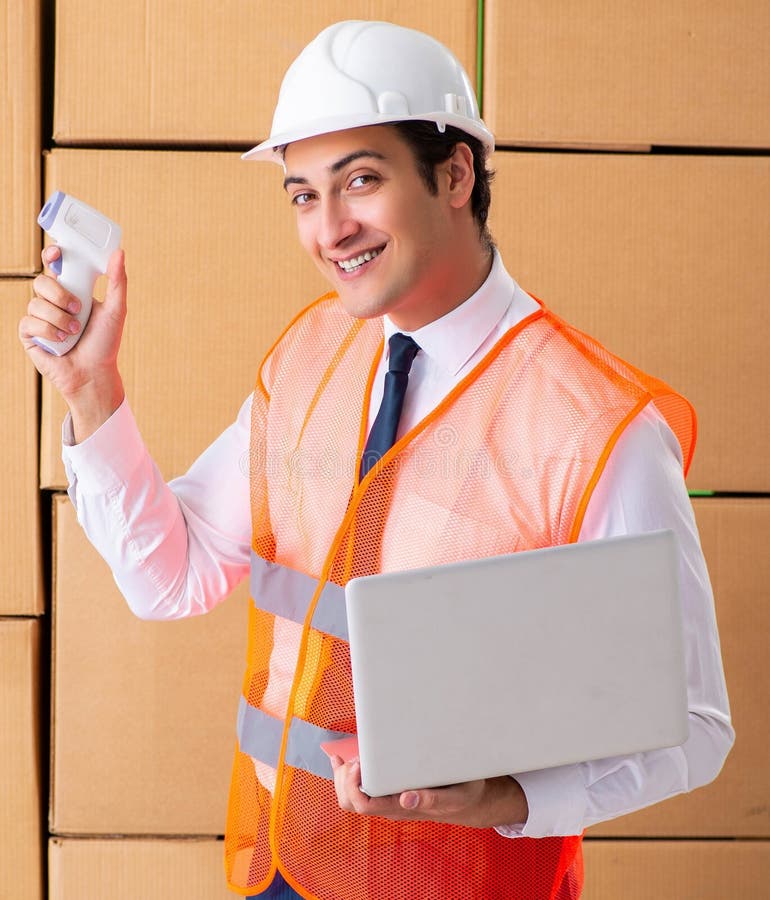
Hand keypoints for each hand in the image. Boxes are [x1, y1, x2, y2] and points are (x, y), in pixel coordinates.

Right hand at [19, 245, 126, 440]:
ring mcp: (40, 317)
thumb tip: (119, 253)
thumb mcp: (116, 310)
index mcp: (71, 291)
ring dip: (59, 319)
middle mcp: (53, 301)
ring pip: (36, 302)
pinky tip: (61, 342)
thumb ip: (117, 281)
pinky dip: (48, 331)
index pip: (56, 266)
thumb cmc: (105, 343)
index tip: (58, 253)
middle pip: (42, 281)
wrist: (94, 373)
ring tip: (74, 332)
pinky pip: (29, 322)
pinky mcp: (30, 333)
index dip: (52, 255)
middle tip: (78, 309)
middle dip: (60, 295)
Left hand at [329, 755, 528, 828]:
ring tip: (349, 756)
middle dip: (343, 779)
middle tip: (355, 757)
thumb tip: (406, 798)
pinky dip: (347, 773)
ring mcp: (387, 799)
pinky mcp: (389, 791)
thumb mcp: (456, 795)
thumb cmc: (462, 794)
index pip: (363, 805)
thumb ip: (434, 799)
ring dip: (343, 776)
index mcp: (403, 808)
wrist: (468, 801)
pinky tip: (345, 758)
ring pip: (350, 797)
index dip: (353, 784)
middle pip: (349, 802)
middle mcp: (390, 806)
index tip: (360, 761)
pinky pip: (359, 789)